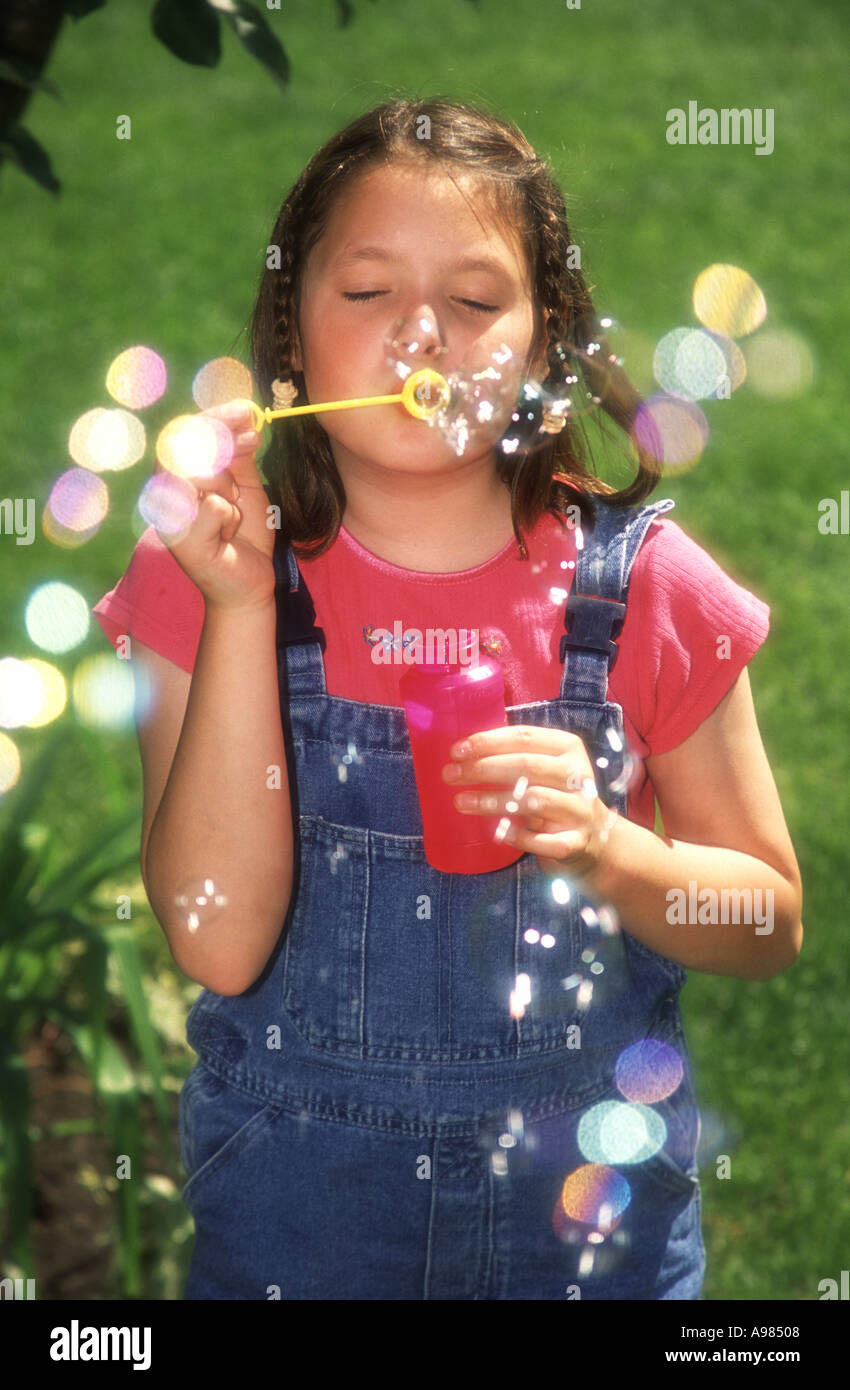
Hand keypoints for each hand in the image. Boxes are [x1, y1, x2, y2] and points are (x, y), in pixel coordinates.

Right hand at [153, 399, 275, 611]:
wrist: (251, 582)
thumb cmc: (244, 535)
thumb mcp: (245, 486)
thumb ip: (239, 454)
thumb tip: (245, 417)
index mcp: (176, 477)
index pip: (183, 433)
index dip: (215, 417)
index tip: (246, 411)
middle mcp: (164, 494)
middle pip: (182, 445)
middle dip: (224, 443)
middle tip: (252, 443)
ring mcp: (169, 517)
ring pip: (195, 474)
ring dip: (226, 485)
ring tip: (234, 506)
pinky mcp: (181, 541)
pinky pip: (211, 507)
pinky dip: (228, 516)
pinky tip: (228, 532)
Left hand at [441, 725, 617, 879]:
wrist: (597, 839)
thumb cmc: (557, 795)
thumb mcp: (546, 768)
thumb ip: (516, 755)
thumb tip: (464, 750)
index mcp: (568, 748)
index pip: (525, 737)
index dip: (488, 741)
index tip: (456, 750)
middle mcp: (578, 775)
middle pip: (526, 765)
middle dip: (483, 768)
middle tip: (450, 775)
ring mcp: (579, 809)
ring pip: (533, 800)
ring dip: (492, 801)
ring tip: (460, 801)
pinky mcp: (576, 842)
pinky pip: (543, 840)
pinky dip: (517, 836)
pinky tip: (496, 833)